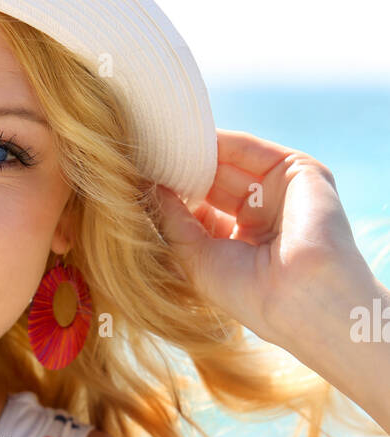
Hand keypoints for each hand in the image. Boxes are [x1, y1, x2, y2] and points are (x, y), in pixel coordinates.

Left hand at [154, 130, 378, 360]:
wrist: (299, 295)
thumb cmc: (246, 292)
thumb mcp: (195, 256)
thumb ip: (171, 218)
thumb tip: (145, 187)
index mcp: (243, 246)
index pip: (203, 210)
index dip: (173, 197)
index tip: (137, 183)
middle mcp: (264, 218)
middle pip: (215, 182)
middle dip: (181, 171)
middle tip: (142, 156)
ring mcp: (282, 194)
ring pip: (231, 163)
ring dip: (195, 155)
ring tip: (157, 144)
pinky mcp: (299, 172)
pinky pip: (251, 149)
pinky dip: (220, 142)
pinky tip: (187, 140)